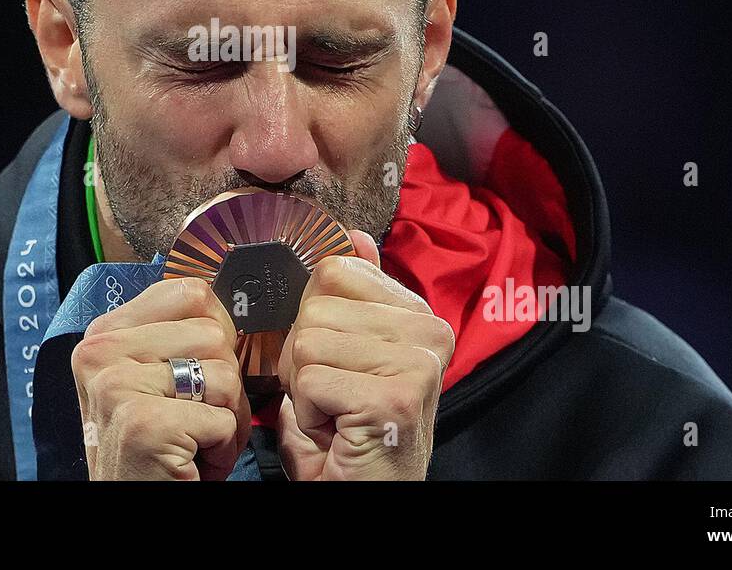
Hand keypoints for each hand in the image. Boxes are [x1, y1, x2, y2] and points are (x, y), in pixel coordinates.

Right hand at [71, 277, 250, 479]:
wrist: (131, 501)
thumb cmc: (151, 446)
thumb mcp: (149, 378)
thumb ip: (173, 336)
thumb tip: (225, 302)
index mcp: (103, 333)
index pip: (190, 292)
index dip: (216, 331)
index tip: (198, 369)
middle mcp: (101, 353)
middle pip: (214, 333)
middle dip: (224, 383)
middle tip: (197, 417)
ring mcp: (118, 387)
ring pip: (225, 375)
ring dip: (227, 418)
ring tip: (195, 439)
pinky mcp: (144, 424)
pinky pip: (224, 419)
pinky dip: (223, 448)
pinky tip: (192, 460)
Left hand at [275, 230, 454, 479]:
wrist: (365, 496)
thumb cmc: (350, 433)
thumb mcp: (349, 354)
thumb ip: (354, 297)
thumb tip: (355, 234)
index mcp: (419, 316)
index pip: (334, 271)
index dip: (311, 320)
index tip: (335, 362)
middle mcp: (429, 334)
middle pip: (315, 305)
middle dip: (301, 357)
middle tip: (332, 396)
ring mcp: (416, 364)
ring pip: (306, 342)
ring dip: (302, 388)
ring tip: (335, 414)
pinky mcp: (393, 397)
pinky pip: (306, 381)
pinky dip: (305, 414)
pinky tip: (336, 432)